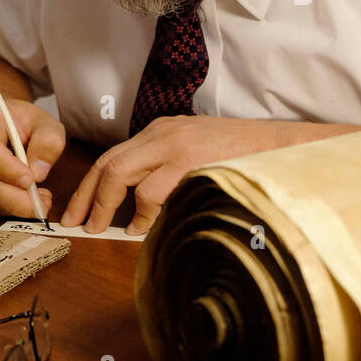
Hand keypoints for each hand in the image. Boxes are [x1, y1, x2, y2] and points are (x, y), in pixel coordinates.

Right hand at [0, 98, 65, 217]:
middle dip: (12, 198)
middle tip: (40, 205)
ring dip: (10, 205)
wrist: (2, 121)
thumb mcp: (46, 124)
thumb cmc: (24, 122)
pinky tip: (21, 200)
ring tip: (37, 202)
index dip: (6, 170)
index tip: (31, 181)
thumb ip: (48, 143)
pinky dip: (2, 207)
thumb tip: (38, 173)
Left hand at [61, 115, 360, 235]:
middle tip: (77, 225)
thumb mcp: (198, 150)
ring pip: (122, 175)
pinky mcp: (191, 162)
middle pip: (108, 164)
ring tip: (104, 230)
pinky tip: (142, 229)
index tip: (78, 210)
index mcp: (163, 130)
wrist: (284, 145)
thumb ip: (168, 168)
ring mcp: (177, 146)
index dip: (90, 186)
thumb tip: (137, 206)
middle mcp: (163, 133)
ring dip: (108, 207)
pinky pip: (153, 192)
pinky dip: (142, 214)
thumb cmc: (244, 156)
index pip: (113, 156)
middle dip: (88, 198)